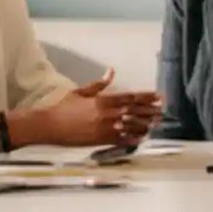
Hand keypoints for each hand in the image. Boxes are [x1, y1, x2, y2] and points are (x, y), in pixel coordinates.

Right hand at [18, 69, 161, 145]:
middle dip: (150, 110)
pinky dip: (133, 139)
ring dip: (145, 124)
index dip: (146, 97)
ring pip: (130, 126)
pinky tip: (142, 138)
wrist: (50, 125)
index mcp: (102, 100)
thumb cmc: (64, 107)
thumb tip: (111, 71)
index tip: (158, 96)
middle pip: (134, 111)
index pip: (130, 97)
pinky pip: (121, 140)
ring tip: (156, 123)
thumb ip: (99, 83)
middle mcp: (106, 114)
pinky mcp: (100, 140)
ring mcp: (104, 128)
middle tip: (162, 110)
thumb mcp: (81, 91)